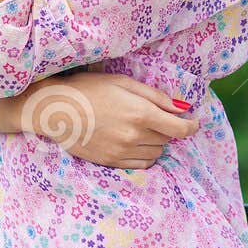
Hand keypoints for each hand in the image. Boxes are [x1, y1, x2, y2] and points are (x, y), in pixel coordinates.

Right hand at [18, 71, 197, 168]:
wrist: (55, 110)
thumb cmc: (88, 89)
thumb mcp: (123, 83)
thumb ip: (155, 96)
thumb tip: (183, 108)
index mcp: (140, 113)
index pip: (180, 128)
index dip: (192, 125)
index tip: (193, 121)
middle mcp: (134, 136)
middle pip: (168, 140)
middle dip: (167, 128)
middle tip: (153, 116)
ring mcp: (122, 152)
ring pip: (156, 153)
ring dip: (156, 142)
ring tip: (140, 128)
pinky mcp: (111, 162)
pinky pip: (142, 164)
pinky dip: (144, 155)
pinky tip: (134, 142)